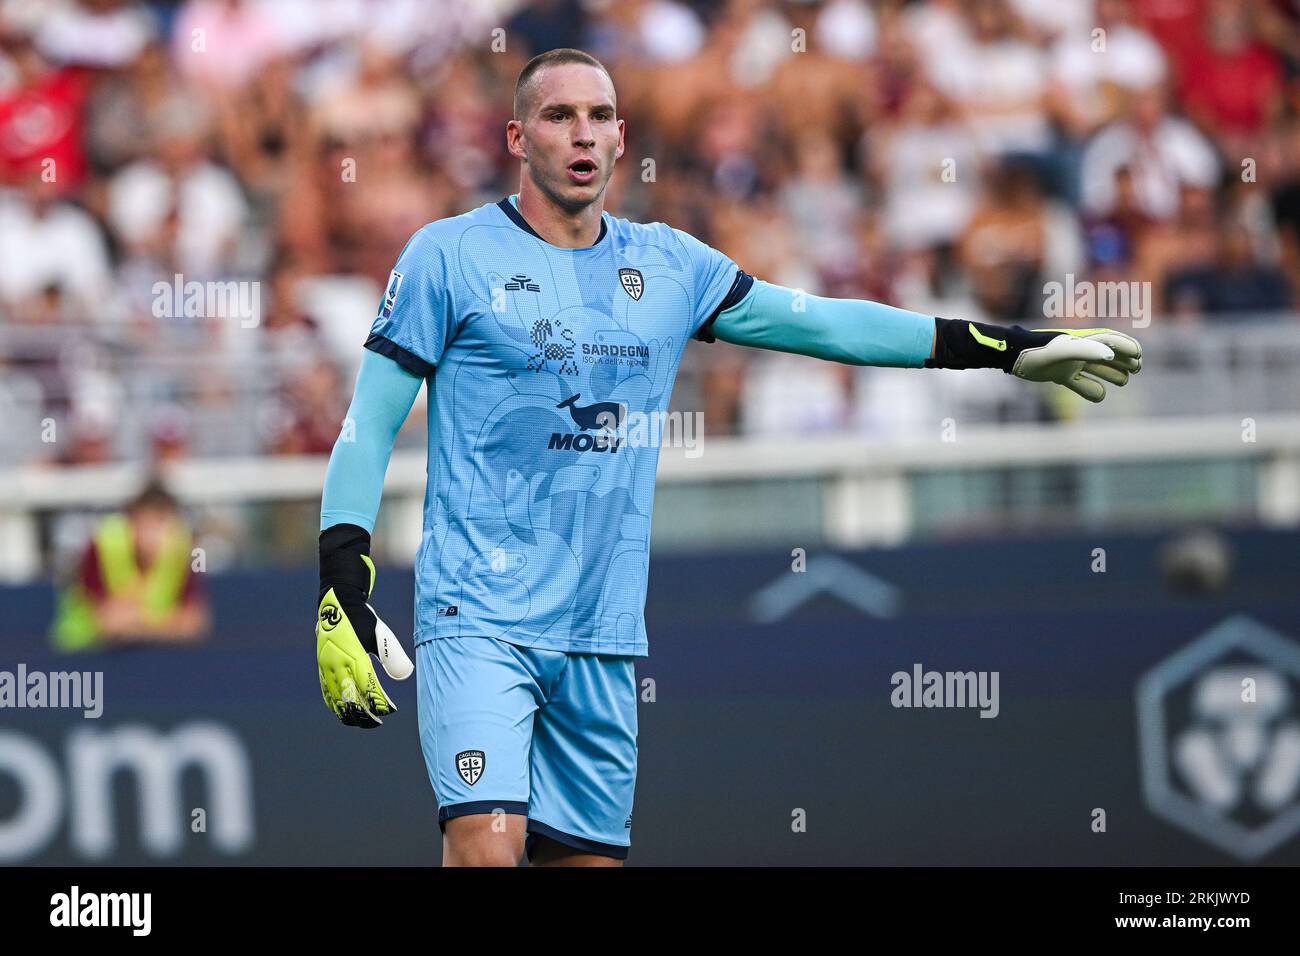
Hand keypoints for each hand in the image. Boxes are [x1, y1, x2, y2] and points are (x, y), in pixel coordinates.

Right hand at [317, 525, 412, 727]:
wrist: (337, 602)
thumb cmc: (363, 618)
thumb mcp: (381, 633)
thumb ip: (392, 654)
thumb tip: (405, 675)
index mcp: (353, 655)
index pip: (367, 687)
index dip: (378, 702)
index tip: (390, 710)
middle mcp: (336, 663)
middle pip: (349, 699)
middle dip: (364, 714)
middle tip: (378, 721)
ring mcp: (326, 666)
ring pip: (335, 698)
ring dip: (349, 713)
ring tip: (362, 722)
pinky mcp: (321, 666)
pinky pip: (326, 691)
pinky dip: (335, 704)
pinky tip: (344, 712)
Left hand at [1010, 328, 1142, 402]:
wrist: (1014, 357)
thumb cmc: (1039, 349)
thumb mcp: (1063, 349)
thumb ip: (1087, 350)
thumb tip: (1110, 355)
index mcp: (1084, 339)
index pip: (1112, 340)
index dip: (1127, 347)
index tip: (1138, 357)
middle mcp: (1079, 350)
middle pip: (1109, 354)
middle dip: (1125, 361)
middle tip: (1137, 368)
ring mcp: (1070, 363)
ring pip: (1097, 369)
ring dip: (1112, 374)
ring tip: (1124, 381)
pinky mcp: (1060, 375)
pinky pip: (1080, 383)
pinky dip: (1090, 390)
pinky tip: (1099, 395)